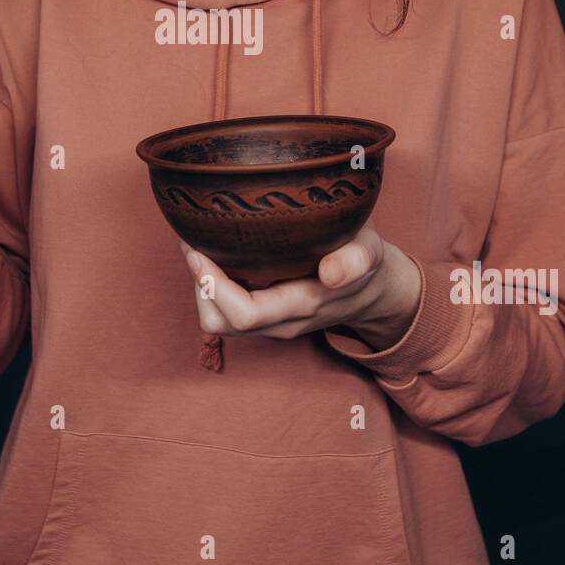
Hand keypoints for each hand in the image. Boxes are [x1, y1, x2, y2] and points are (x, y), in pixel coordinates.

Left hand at [179, 217, 422, 352]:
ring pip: (218, 321)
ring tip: (197, 246)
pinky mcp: (264, 315)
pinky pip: (225, 311)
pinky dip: (211, 287)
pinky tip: (213, 254)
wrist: (374, 289)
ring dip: (201, 287)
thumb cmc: (365, 259)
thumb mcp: (369, 251)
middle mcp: (282, 322)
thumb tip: (331, 273)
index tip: (198, 247)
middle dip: (198, 285)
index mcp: (303, 305)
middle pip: (220, 323)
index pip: (244, 314)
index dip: (212, 286)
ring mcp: (271, 322)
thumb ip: (354, 260)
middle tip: (191, 242)